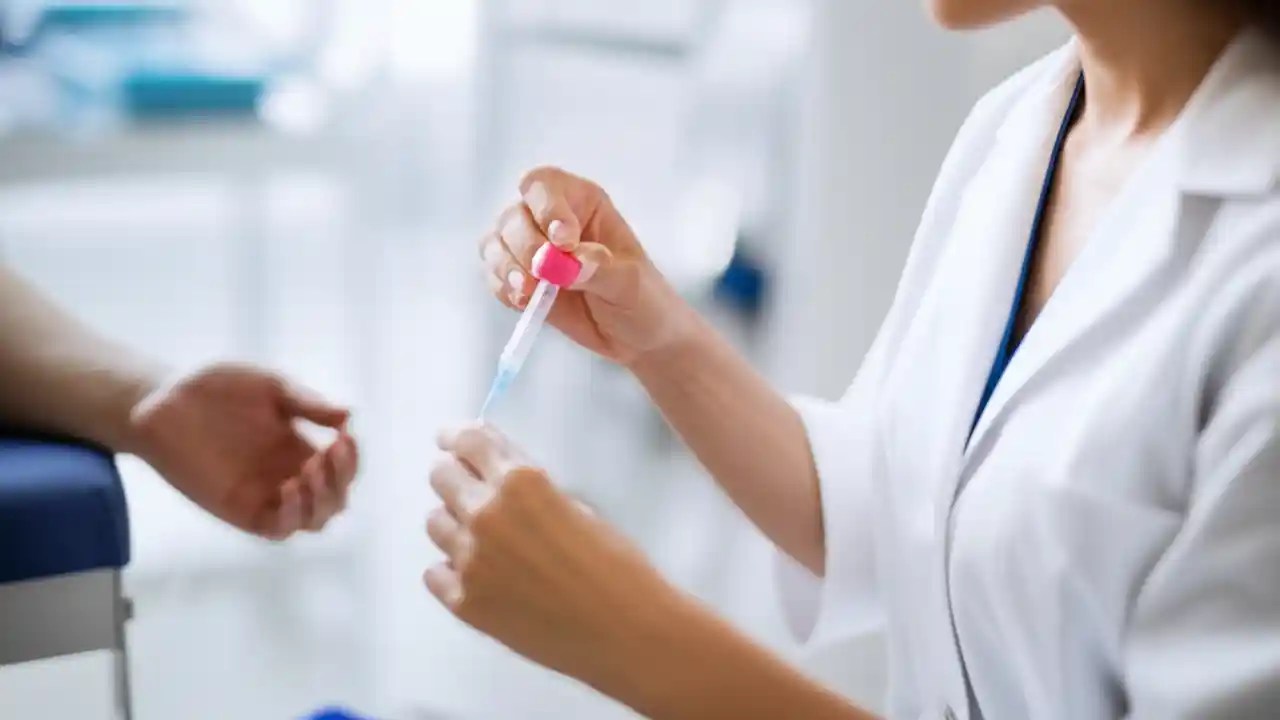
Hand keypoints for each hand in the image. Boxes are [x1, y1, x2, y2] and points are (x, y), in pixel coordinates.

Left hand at [128, 364, 358, 538]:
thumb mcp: (269, 387)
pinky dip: (291, 517)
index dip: (351, 459)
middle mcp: (288, 475)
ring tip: (307, 474)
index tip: (344, 436)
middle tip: (325, 455)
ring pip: (312, 520)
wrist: (162, 401)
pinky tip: (288, 490)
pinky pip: (276, 529)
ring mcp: (264, 496)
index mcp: (299, 447)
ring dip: (320, 502)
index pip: (342, 468)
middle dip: (340, 481)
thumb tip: (349, 415)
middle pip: (335, 500)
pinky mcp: (238, 511)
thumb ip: (306, 403)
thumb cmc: (214, 389)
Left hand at [425, 422, 675, 682]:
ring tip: (487, 539)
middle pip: (442, 476)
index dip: (456, 435)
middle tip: (468, 486)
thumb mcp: (576, 505)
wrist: (626, 633)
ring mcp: (470, 561)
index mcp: (520, 482)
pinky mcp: (465, 603)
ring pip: (435, 523)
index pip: (468, 440)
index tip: (448, 437)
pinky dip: (454, 568)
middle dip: (455, 475)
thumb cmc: (616, 565)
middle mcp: (486, 515)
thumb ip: (529, 487)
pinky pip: (437, 572)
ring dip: (455, 522)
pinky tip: (483, 574)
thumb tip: (495, 475)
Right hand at [479, 166, 695, 365]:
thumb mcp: (630, 282)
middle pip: (515, 215)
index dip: (546, 206)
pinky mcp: (521, 280)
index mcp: (581, 202)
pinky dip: (503, 288)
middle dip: (525, 245)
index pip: (545, 185)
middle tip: (544, 274)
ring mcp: (531, 250)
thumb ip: (600, 268)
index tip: (564, 241)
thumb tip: (568, 263)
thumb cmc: (643, 299)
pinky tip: (524, 302)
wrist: (638, 338)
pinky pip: (495, 276)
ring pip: (496, 243)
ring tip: (528, 293)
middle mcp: (549, 219)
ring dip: (506, 267)